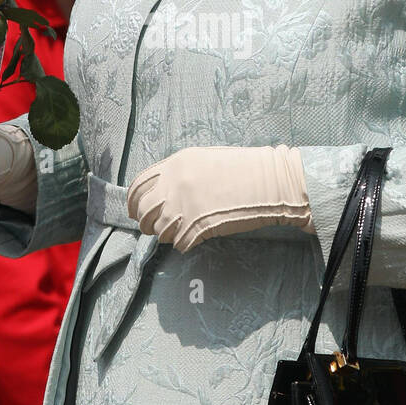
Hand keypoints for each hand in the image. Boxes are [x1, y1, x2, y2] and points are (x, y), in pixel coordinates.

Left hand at [125, 144, 314, 253]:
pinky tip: (198, 236)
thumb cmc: (243, 170)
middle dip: (147, 223)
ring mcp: (185, 207)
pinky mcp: (198, 227)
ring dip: (169, 235)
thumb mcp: (204, 160)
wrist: (272, 181)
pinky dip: (186, 244)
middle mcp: (174, 185)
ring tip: (184, 230)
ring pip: (160, 231)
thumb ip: (179, 173)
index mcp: (175, 164)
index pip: (137, 187)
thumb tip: (161, 194)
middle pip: (144, 212)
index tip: (135, 212)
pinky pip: (179, 244)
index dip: (134, 203)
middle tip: (156, 228)